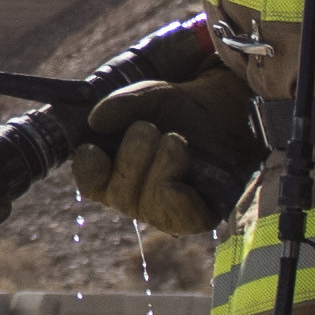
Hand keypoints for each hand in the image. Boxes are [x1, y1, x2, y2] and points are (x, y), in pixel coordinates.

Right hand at [79, 78, 248, 240]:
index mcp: (114, 169)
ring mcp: (165, 211)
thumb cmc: (181, 108)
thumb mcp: (151, 96)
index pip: (90, 183)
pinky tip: (184, 162)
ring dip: (159, 167)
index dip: (88, 171)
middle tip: (149, 129)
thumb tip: (95, 121)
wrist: (226, 109)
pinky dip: (178, 191)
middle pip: (118, 196)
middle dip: (131, 157)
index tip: (93, 149)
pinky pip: (181, 218)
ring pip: (148, 207)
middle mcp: (135, 196)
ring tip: (175, 140)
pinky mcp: (197, 216)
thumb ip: (123, 105)